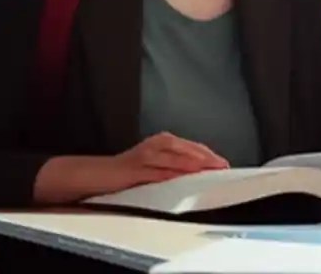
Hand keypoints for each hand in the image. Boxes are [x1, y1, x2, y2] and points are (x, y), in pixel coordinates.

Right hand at [33, 132, 228, 203]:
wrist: (97, 174)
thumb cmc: (129, 172)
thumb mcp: (157, 166)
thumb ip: (176, 167)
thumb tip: (202, 173)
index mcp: (164, 142)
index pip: (193, 147)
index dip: (209, 155)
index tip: (224, 164)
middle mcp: (156, 144)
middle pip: (187, 149)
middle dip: (206, 158)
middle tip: (222, 166)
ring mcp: (145, 155)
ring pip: (175, 158)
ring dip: (193, 164)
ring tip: (209, 170)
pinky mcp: (134, 168)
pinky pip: (156, 170)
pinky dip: (171, 174)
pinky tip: (182, 177)